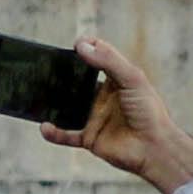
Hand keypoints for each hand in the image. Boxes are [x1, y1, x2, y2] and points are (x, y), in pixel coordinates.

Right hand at [47, 34, 192, 193]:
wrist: (154, 148)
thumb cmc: (149, 111)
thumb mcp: (132, 79)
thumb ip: (108, 61)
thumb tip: (82, 45)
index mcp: (115, 80)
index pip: (98, 57)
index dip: (87, 48)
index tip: (75, 45)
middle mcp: (102, 97)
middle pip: (77, 81)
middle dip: (62, 74)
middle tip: (47, 67)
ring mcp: (94, 117)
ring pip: (67, 107)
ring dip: (53, 102)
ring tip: (38, 94)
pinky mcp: (89, 138)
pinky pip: (66, 135)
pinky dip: (54, 133)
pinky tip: (45, 126)